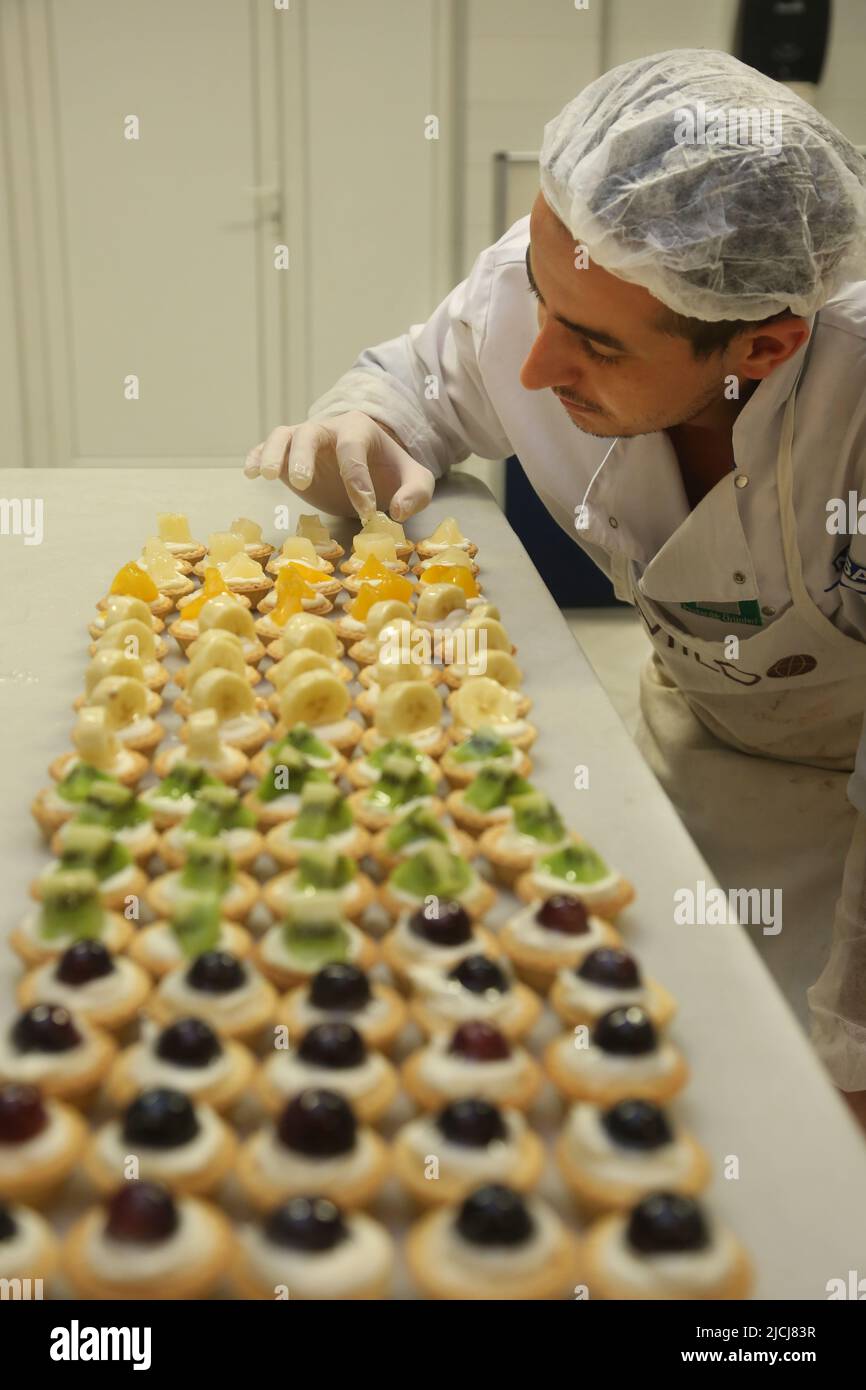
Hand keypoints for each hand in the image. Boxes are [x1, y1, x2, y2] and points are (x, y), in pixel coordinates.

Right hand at [243, 411, 433, 521]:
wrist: (372, 469)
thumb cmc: (391, 474)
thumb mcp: (415, 481)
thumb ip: (416, 493)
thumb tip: (397, 511)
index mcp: (360, 429)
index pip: (353, 448)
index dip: (358, 478)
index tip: (365, 510)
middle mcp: (329, 429)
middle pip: (310, 432)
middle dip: (303, 455)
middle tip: (300, 483)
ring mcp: (306, 442)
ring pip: (283, 435)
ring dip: (272, 453)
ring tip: (264, 475)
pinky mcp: (289, 457)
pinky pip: (267, 449)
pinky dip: (255, 456)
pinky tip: (249, 473)